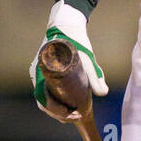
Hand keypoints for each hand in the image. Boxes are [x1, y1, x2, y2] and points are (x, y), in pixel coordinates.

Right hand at [30, 0, 107, 120]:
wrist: (67, 24)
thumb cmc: (75, 41)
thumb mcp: (86, 59)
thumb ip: (95, 76)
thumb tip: (103, 93)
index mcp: (43, 72)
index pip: (44, 100)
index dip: (57, 111)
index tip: (71, 114)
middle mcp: (36, 74)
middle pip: (43, 101)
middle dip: (58, 113)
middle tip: (74, 117)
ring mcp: (38, 73)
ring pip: (44, 97)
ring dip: (56, 108)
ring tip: (72, 113)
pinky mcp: (43, 71)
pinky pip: (45, 90)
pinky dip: (54, 99)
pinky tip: (66, 103)